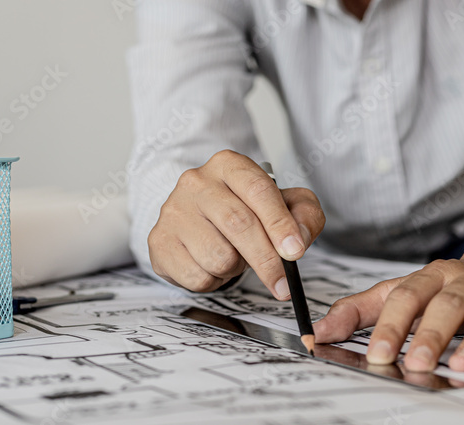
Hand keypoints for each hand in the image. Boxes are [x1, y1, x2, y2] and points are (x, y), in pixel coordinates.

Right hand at [147, 150, 324, 297]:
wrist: (199, 220)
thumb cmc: (247, 211)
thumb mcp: (285, 204)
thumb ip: (304, 215)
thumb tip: (299, 239)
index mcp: (229, 164)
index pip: (258, 190)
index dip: (279, 223)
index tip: (295, 251)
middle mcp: (196, 182)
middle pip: (239, 224)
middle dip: (267, 260)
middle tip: (283, 284)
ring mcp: (174, 211)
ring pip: (218, 256)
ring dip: (236, 268)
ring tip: (234, 256)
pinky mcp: (159, 242)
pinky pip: (197, 276)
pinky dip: (214, 280)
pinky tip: (212, 264)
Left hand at [313, 226, 463, 371]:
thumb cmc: (452, 287)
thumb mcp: (405, 290)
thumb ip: (361, 310)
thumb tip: (317, 333)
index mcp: (433, 275)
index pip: (408, 296)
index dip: (391, 325)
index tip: (377, 353)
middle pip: (448, 304)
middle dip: (431, 335)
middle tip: (415, 364)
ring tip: (460, 367)